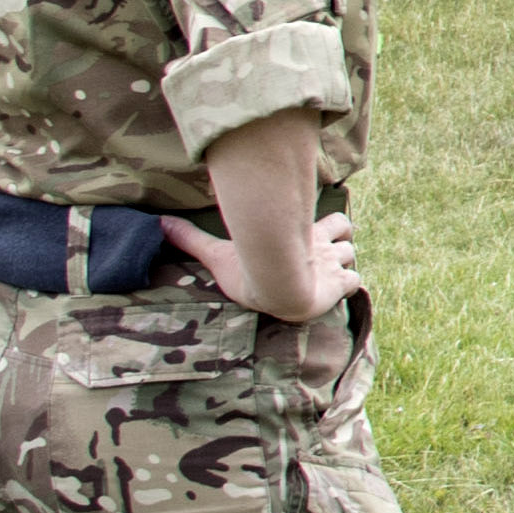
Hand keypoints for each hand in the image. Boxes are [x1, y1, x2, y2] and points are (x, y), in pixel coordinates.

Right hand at [160, 208, 359, 323]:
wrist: (274, 289)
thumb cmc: (246, 270)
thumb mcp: (216, 254)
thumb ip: (191, 239)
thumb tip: (158, 223)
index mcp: (299, 233)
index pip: (326, 217)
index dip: (328, 225)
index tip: (318, 233)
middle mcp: (320, 245)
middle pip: (346, 233)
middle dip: (339, 243)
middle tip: (323, 257)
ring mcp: (331, 266)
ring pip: (351, 256)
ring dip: (344, 265)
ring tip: (328, 277)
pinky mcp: (338, 287)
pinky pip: (354, 284)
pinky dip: (348, 288)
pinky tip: (336, 295)